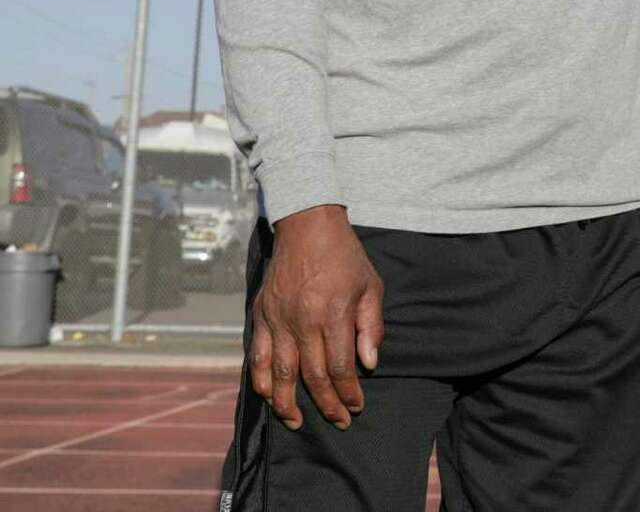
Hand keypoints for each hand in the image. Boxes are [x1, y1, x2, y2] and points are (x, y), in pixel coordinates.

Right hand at [249, 204, 383, 430]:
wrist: (308, 227)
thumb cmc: (345, 257)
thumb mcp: (371, 286)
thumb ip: (371, 326)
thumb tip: (369, 364)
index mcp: (334, 314)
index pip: (340, 366)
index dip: (348, 392)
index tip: (356, 407)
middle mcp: (303, 321)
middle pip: (312, 375)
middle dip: (326, 403)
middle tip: (338, 421)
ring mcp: (279, 319)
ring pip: (281, 372)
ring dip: (288, 402)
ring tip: (297, 421)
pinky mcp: (262, 315)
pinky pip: (259, 355)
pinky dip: (262, 379)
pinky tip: (270, 396)